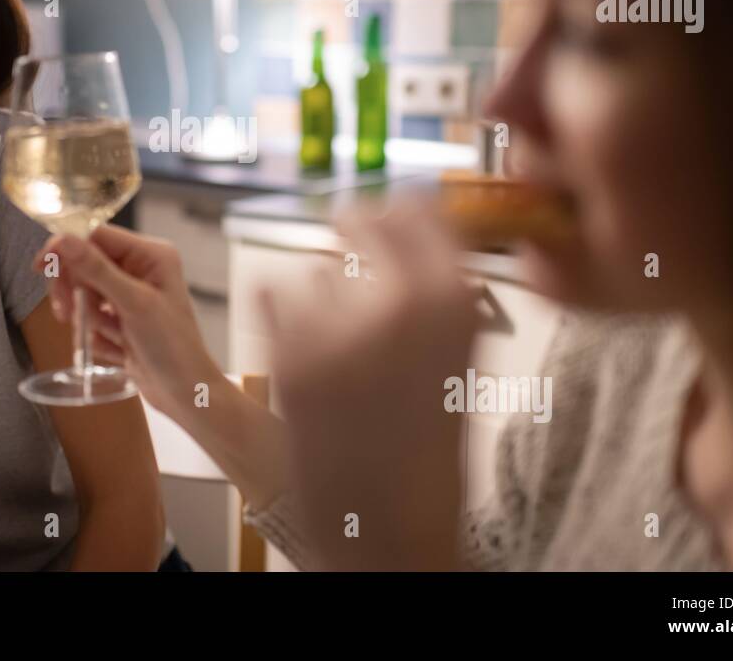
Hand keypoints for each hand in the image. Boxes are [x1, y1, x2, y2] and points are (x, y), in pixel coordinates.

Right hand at [33, 225, 220, 414]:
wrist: (185, 395)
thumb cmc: (172, 347)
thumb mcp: (133, 304)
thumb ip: (96, 270)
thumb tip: (62, 240)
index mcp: (151, 256)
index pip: (96, 237)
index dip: (67, 249)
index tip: (41, 266)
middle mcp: (141, 270)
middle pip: (86, 265)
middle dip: (76, 292)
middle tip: (66, 312)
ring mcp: (130, 296)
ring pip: (84, 294)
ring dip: (89, 318)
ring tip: (112, 336)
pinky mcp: (121, 320)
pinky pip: (91, 318)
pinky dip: (97, 336)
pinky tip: (119, 351)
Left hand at [261, 196, 476, 569]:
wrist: (385, 526)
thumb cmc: (425, 450)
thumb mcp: (457, 359)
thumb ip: (441, 289)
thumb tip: (421, 224)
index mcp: (453, 303)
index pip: (420, 206)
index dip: (405, 210)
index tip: (398, 216)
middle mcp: (397, 303)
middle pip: (363, 219)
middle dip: (359, 236)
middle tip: (360, 262)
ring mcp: (337, 326)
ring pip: (318, 264)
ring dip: (326, 288)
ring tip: (343, 340)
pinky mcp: (286, 352)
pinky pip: (275, 290)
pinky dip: (285, 311)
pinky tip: (308, 347)